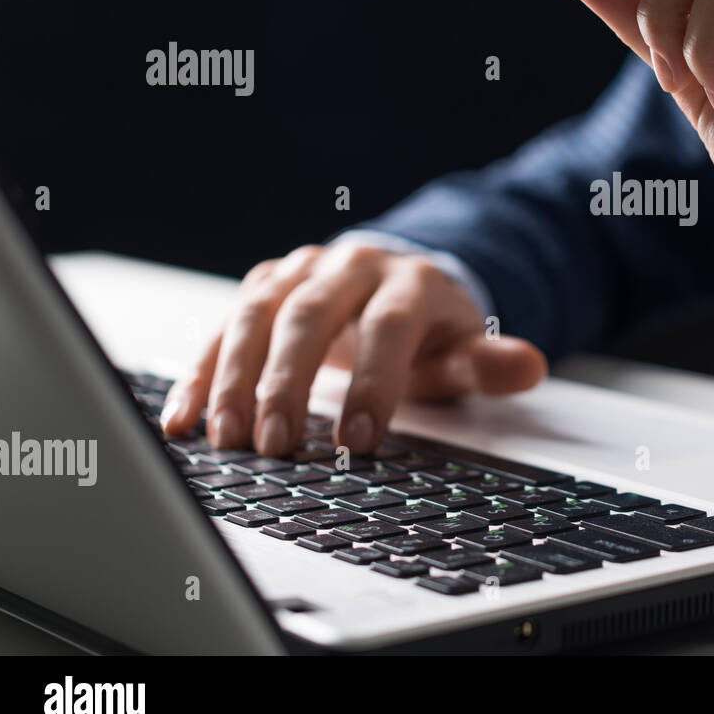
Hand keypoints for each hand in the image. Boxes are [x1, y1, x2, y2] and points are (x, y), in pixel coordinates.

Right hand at [160, 243, 546, 454]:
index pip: (389, 325)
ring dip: (236, 377)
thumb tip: (529, 365)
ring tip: (226, 438)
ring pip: (258, 314)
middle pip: (312, 315)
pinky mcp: (263, 287)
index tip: (358, 441)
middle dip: (290, 381)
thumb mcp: (465, 346)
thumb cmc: (431, 330)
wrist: (394, 281)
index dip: (374, 381)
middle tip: (276, 445)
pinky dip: (201, 373)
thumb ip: (490, 361)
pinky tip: (184, 420)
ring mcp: (301, 272)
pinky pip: (224, 327)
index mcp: (408, 280)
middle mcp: (350, 267)